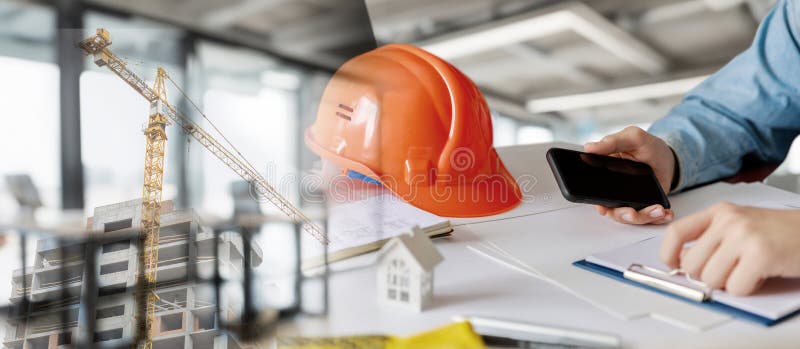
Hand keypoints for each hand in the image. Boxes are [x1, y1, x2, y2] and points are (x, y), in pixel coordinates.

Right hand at [584, 126, 675, 224]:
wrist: (667, 157)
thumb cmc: (647, 146)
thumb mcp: (632, 137)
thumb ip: (611, 142)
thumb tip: (589, 148)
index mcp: (604, 175)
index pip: (595, 194)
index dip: (599, 204)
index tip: (604, 208)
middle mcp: (614, 191)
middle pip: (613, 211)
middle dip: (624, 215)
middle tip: (632, 212)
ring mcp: (629, 200)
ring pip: (630, 217)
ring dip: (644, 217)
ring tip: (658, 210)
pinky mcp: (644, 205)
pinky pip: (647, 218)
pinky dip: (657, 219)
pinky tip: (666, 214)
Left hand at [660, 203, 799, 295]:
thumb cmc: (780, 233)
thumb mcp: (741, 225)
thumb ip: (712, 238)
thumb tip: (681, 264)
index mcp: (720, 211)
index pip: (676, 232)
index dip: (669, 254)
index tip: (674, 266)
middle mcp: (729, 220)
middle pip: (691, 264)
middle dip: (708, 276)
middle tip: (729, 272)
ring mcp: (744, 236)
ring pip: (710, 279)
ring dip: (729, 284)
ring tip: (748, 270)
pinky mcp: (760, 254)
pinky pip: (735, 288)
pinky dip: (748, 289)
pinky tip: (761, 275)